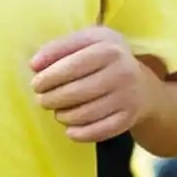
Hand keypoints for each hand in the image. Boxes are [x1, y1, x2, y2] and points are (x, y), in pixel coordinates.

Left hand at [30, 27, 157, 142]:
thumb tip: (34, 65)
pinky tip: (69, 127)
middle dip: (51, 98)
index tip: (36, 84)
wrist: (141, 85)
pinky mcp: (128, 119)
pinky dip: (78, 133)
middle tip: (42, 100)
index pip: (70, 66)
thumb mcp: (85, 42)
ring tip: (58, 111)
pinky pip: (96, 132)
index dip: (48, 77)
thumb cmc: (103, 59)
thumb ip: (57, 48)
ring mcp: (127, 97)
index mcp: (109, 48)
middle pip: (75, 92)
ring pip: (83, 114)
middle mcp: (122, 72)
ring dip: (62, 116)